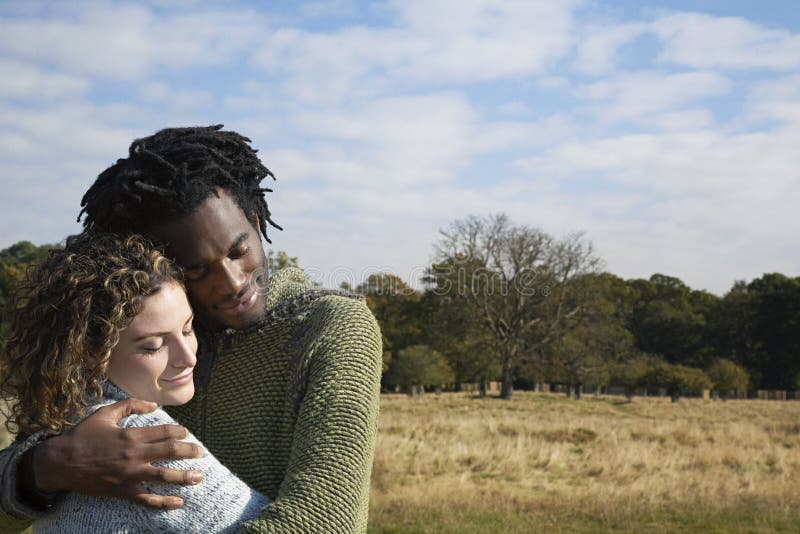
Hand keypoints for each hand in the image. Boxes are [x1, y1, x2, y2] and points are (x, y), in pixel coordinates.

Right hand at [33, 398, 203, 508]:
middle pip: (171, 451)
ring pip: (165, 476)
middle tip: (201, 453)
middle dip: (190, 451)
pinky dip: (164, 502)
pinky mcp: (123, 490)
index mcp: (132, 435)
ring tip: (199, 477)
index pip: (165, 432)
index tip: (187, 433)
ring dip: (185, 476)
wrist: (61, 462)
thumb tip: (153, 405)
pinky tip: (179, 502)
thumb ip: (131, 405)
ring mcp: (130, 474)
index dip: (180, 432)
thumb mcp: (106, 413)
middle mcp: (135, 454)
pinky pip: (147, 499)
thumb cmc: (83, 435)